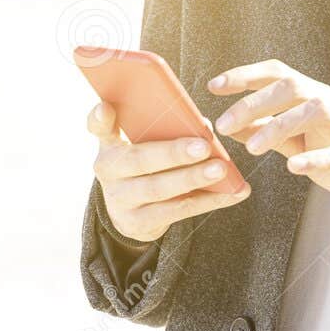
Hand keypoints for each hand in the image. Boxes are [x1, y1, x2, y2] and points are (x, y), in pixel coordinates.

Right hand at [87, 102, 249, 242]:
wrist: (130, 213)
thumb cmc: (145, 164)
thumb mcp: (143, 144)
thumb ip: (165, 130)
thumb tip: (202, 125)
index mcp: (109, 143)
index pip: (98, 127)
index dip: (100, 118)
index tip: (106, 108)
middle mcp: (109, 171)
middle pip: (139, 159)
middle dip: (173, 153)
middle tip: (204, 146)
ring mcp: (121, 199)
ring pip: (159, 189)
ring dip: (193, 179)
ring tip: (220, 170)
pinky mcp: (138, 222)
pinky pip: (177, 211)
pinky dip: (207, 201)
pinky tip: (231, 193)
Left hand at [209, 60, 329, 228]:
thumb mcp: (303, 146)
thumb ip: (272, 133)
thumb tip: (233, 125)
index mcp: (320, 98)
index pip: (280, 73)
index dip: (246, 75)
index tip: (213, 86)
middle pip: (294, 85)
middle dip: (255, 101)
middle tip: (224, 124)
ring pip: (317, 110)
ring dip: (280, 125)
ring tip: (254, 148)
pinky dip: (318, 157)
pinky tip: (294, 168)